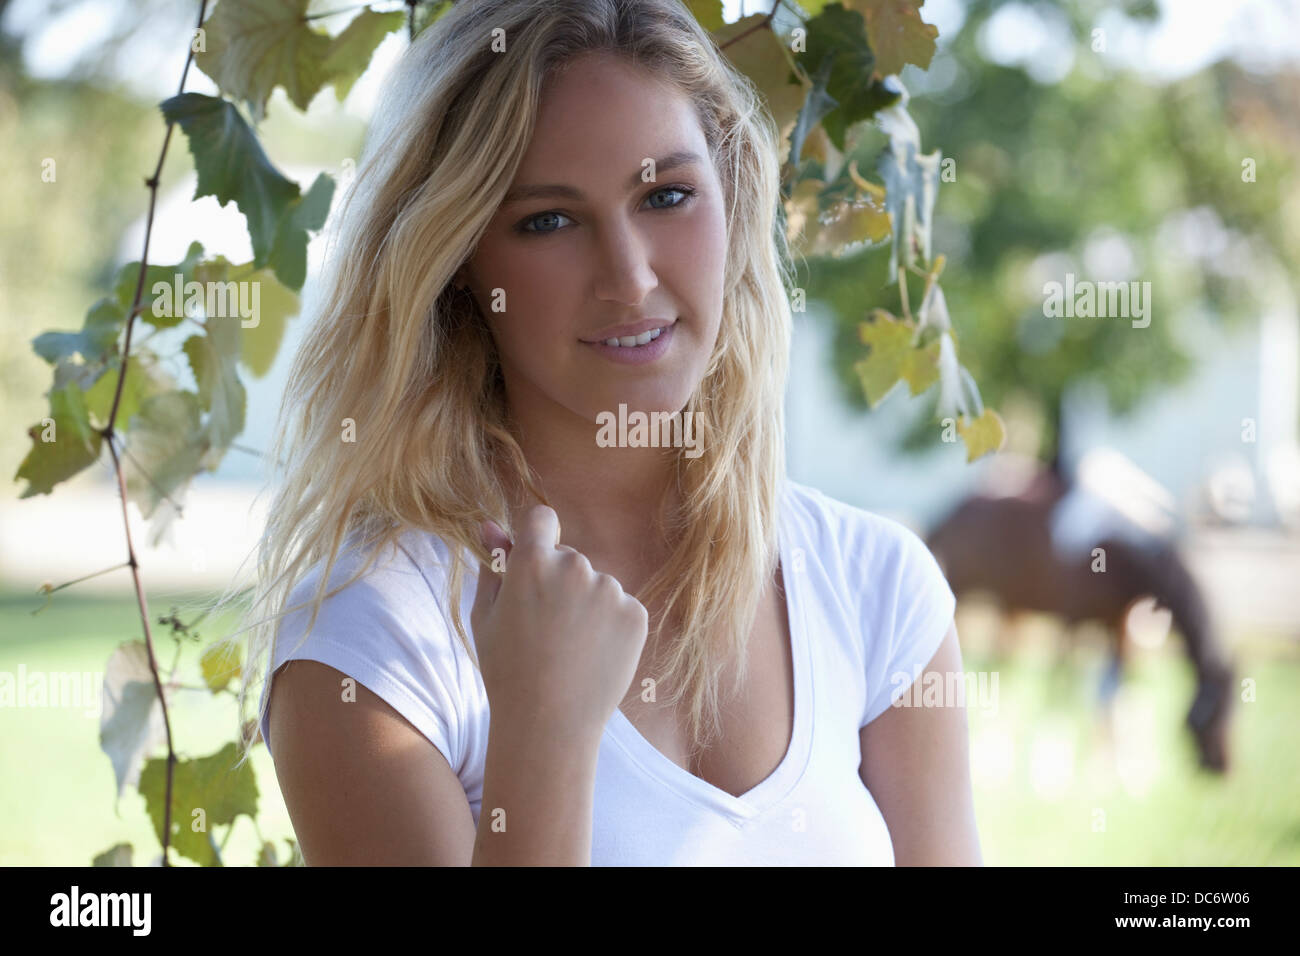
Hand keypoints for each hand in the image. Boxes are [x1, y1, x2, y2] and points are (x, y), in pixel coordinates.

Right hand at [470, 505, 648, 741]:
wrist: (548, 725)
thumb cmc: (507, 671)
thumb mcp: (486, 616)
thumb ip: (493, 564)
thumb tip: (491, 525)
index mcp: (532, 561)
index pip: (541, 518)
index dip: (536, 537)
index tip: (534, 561)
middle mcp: (575, 567)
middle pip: (569, 558)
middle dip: (559, 582)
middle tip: (545, 630)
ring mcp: (610, 590)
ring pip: (597, 585)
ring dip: (586, 606)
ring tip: (569, 650)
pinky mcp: (636, 614)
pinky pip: (621, 608)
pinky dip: (610, 627)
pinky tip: (592, 656)